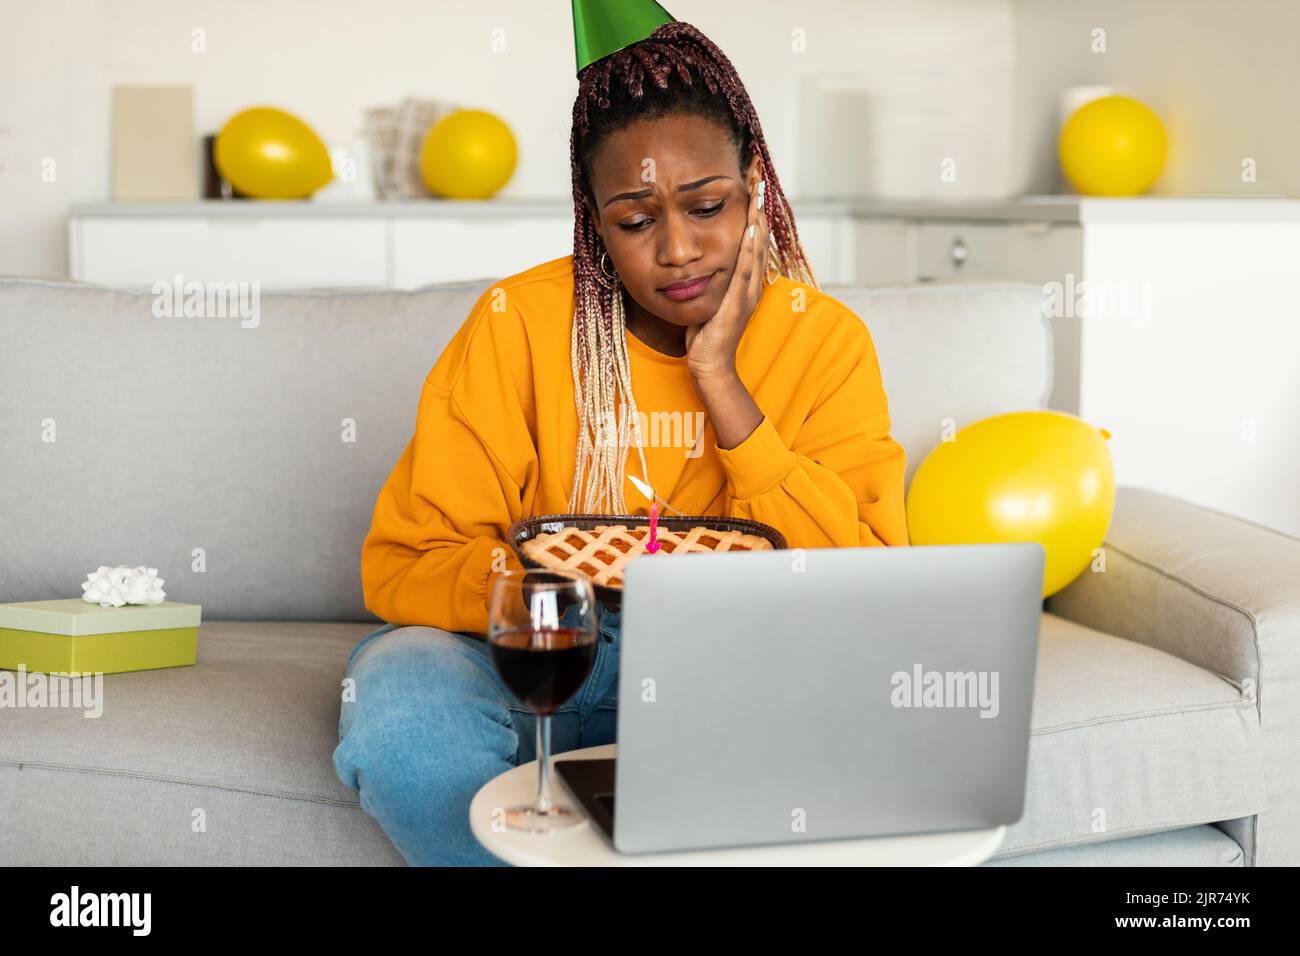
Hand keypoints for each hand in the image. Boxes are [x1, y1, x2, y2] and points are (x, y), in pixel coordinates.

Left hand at [685, 173, 769, 380]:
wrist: (709, 365)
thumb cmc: (705, 334)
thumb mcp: (708, 297)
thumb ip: (709, 278)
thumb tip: (699, 258)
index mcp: (744, 280)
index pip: (752, 237)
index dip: (753, 209)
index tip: (750, 182)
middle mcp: (750, 282)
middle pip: (758, 235)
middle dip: (758, 203)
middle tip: (757, 173)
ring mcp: (747, 292)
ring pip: (755, 247)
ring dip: (757, 217)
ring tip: (757, 191)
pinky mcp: (738, 303)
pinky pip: (745, 270)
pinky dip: (750, 248)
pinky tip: (751, 228)